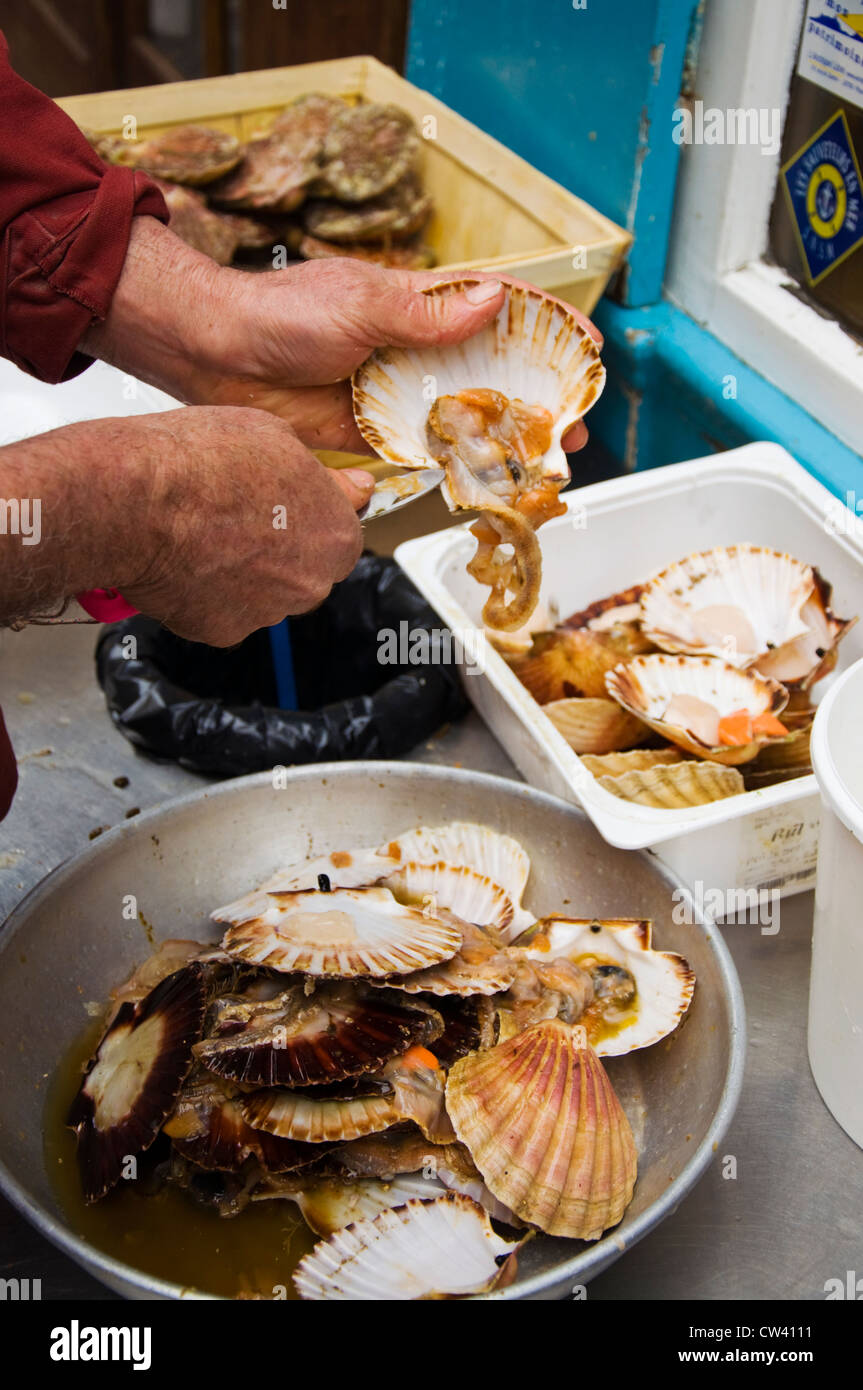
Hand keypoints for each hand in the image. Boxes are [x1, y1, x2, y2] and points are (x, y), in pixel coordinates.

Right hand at [0, 407, 372, 642]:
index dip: (308, 514)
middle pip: (303, 569)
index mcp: (337, 538)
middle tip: (236, 513)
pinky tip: (183, 558)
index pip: (339, 534)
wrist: (135, 502)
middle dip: (278, 547)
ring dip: (242, 570)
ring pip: (262, 593)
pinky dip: (205, 591)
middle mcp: (310, 585)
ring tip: (203, 532)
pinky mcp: (220, 631)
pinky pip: (220, 610)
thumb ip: (324, 477)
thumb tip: (355, 488)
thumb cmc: (202, 461)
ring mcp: (265, 614)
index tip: (283, 500)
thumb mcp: (278, 437)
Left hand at [83, 219, 600, 455]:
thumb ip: (428, 313)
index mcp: (421, 306)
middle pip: (492, 374)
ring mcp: (397, 393)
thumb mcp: (362, 303)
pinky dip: (455, 466)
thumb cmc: (283, 313)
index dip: (545, 328)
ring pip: (465, 417)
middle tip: (574, 428)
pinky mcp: (373, 434)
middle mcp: (416, 350)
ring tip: (543, 461)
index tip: (586, 350)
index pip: (498, 312)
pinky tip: (486, 481)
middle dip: (537, 398)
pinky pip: (423, 452)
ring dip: (504, 438)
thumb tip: (495, 301)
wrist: (220, 355)